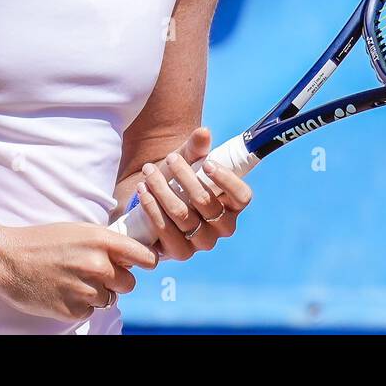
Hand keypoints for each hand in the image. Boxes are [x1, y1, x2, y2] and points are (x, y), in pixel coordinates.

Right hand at [0, 221, 156, 321]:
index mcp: (101, 240)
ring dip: (98, 293)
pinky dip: (81, 304)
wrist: (7, 260)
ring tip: (75, 281)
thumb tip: (133, 253)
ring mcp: (85, 289)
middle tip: (97, 274)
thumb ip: (107, 242)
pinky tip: (64, 291)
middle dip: (118, 280)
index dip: (145, 261)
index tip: (143, 264)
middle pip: (129, 282)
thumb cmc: (43, 241)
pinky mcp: (72, 309)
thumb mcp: (79, 230)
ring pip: (110, 298)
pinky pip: (90, 310)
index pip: (144, 257)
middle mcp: (97, 264)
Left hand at [134, 126, 252, 260]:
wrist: (154, 199)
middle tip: (170, 159)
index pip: (242, 196)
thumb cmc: (179, 179)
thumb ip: (196, 148)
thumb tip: (203, 132)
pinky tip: (143, 191)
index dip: (227, 181)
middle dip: (185, 178)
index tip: (207, 163)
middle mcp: (222, 227)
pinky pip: (165, 231)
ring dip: (162, 191)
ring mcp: (202, 243)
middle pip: (206, 203)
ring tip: (149, 172)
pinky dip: (152, 209)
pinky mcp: (180, 252)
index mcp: (234, 205)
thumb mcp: (188, 161)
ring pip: (183, 215)